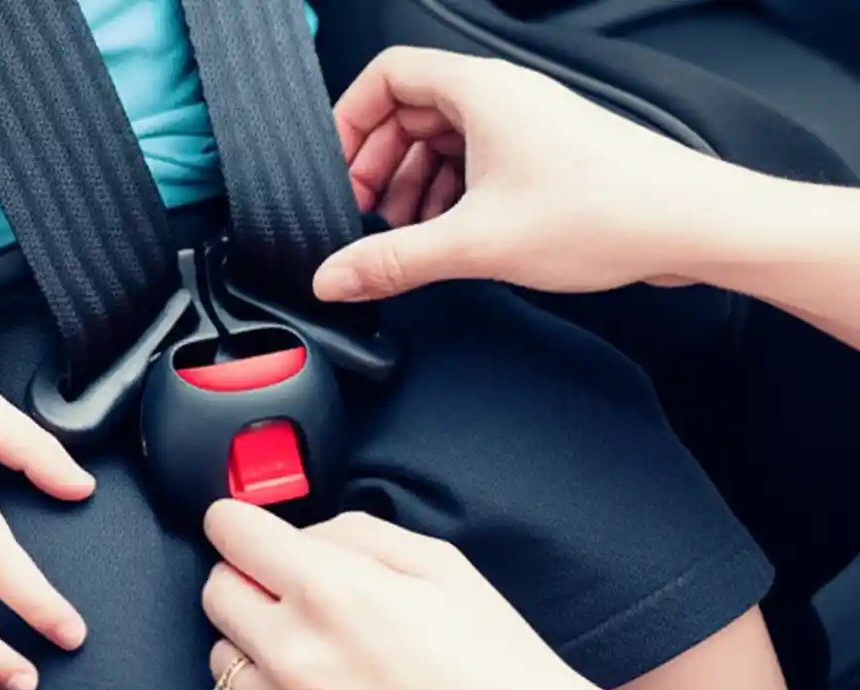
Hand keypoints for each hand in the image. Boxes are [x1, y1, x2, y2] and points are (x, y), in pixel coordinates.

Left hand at [201, 502, 639, 689]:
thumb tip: (301, 534)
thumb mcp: (436, 563)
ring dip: (251, 637)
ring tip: (311, 640)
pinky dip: (264, 688)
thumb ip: (353, 534)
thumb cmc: (492, 662)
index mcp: (330, 590)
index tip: (247, 524)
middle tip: (289, 581)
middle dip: (245, 575)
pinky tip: (313, 682)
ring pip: (220, 653)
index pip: (230, 530)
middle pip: (215, 589)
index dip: (238, 519)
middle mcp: (293, 651)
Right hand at [315, 47, 752, 301]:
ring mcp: (526, 125)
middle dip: (378, 162)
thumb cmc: (606, 211)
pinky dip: (449, 193)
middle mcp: (502, 98)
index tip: (335, 169)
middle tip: (363, 213)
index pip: (387, 74)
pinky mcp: (545, 156)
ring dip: (413, 183)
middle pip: (410, 110)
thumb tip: (336, 277)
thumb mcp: (476, 243)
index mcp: (480, 91)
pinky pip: (477, 161)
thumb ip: (394, 261)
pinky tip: (447, 235)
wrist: (692, 225)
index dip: (351, 119)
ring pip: (444, 139)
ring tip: (404, 233)